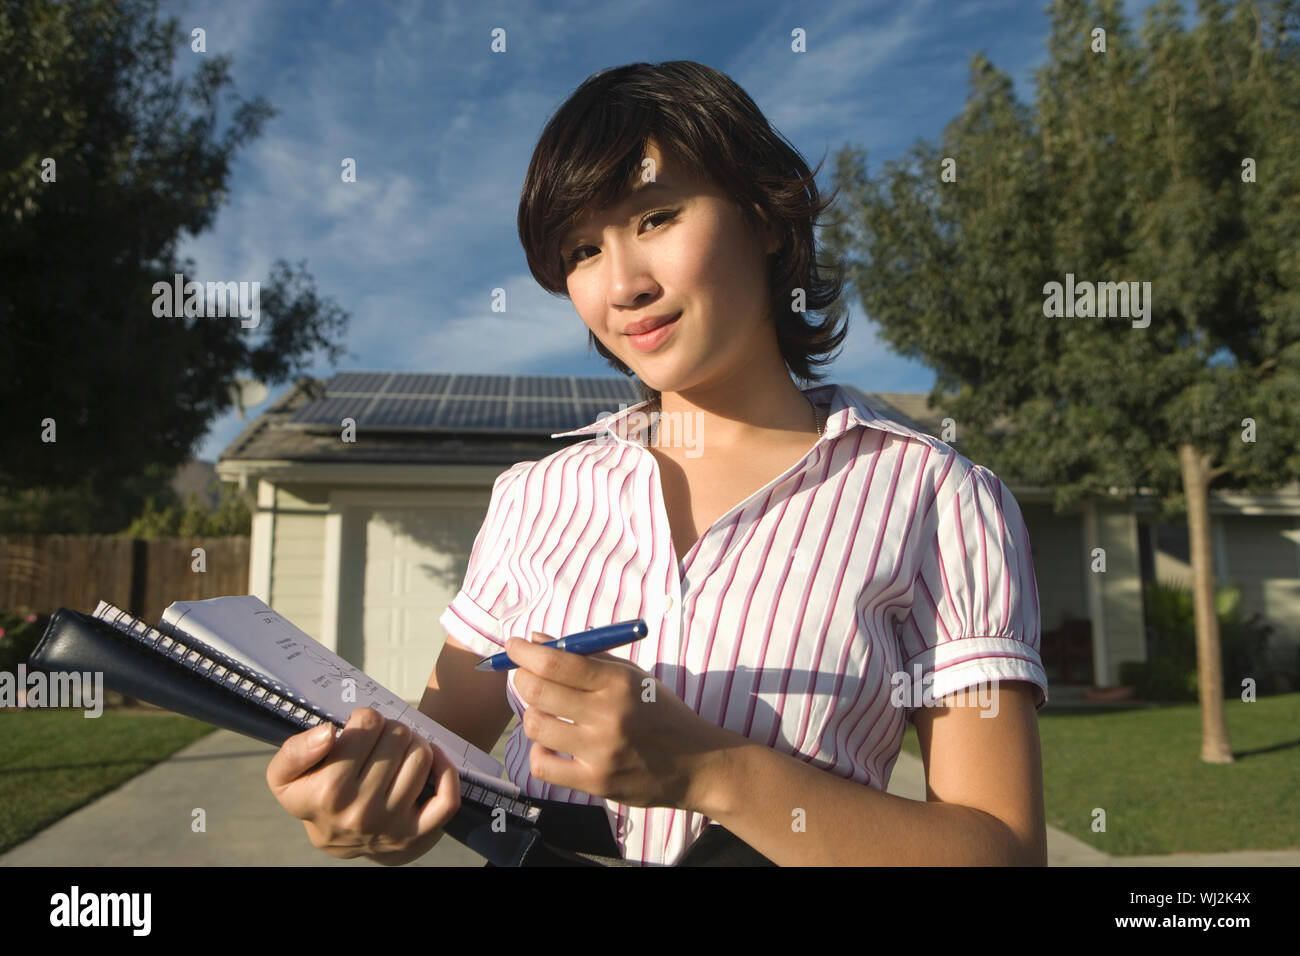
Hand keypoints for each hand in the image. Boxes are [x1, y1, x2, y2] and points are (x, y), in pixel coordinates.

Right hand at [266, 707, 460, 863]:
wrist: (338, 840)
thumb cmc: (314, 797)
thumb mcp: (285, 777)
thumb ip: (295, 751)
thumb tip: (328, 732)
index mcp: (328, 792)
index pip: (367, 725)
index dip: (365, 718)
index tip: (359, 728)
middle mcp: (361, 810)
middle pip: (398, 736)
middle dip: (390, 729)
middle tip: (381, 738)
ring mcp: (392, 824)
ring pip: (422, 756)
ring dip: (414, 744)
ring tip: (399, 749)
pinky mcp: (418, 834)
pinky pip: (448, 798)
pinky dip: (445, 771)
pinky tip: (432, 760)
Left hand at [506, 632, 733, 810]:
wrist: (698, 763)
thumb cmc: (660, 712)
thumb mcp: (633, 676)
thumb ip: (586, 657)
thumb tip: (537, 640)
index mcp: (618, 682)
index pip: (557, 661)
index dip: (525, 652)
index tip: (513, 645)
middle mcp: (608, 715)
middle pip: (539, 692)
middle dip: (521, 678)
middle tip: (524, 675)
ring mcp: (600, 752)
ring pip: (536, 727)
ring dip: (533, 715)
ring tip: (546, 712)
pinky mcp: (596, 782)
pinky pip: (542, 766)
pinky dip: (539, 752)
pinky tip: (552, 745)